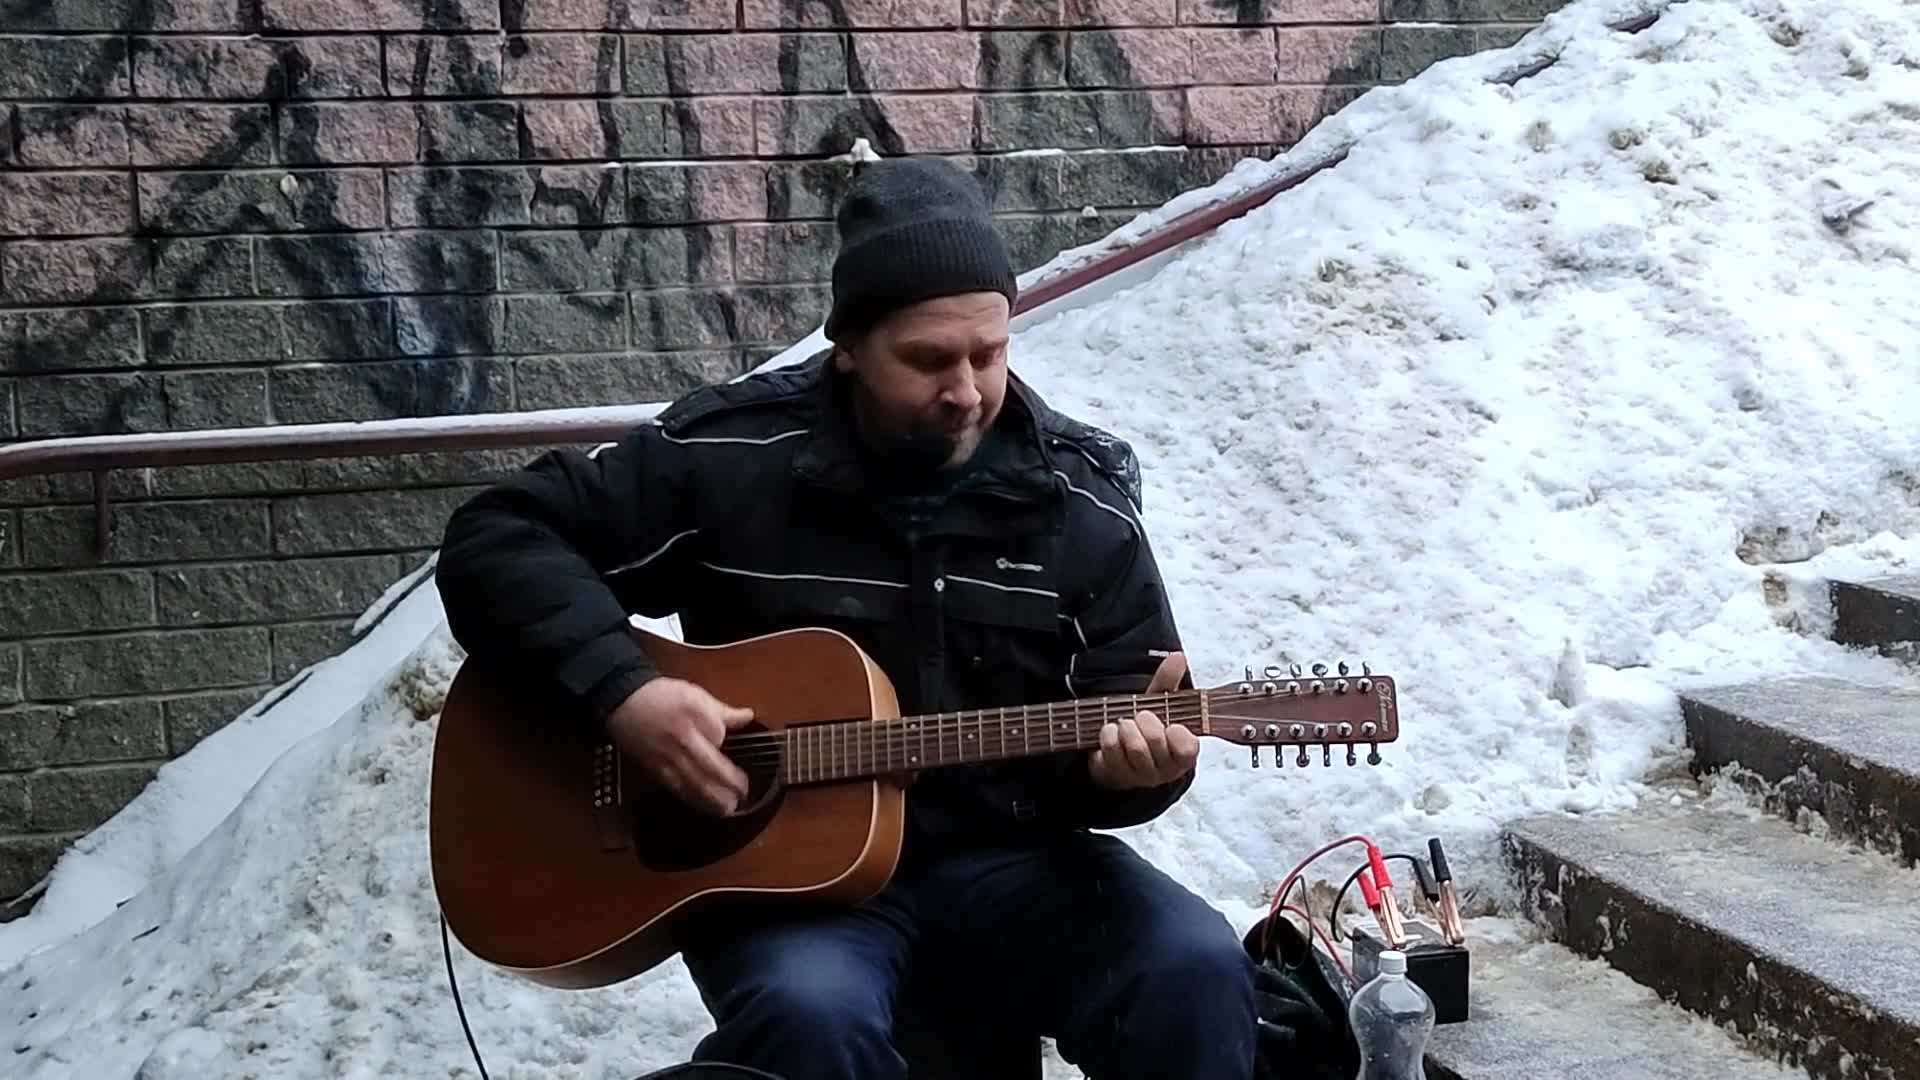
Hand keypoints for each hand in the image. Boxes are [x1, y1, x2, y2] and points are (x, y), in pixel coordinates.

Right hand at [607, 677, 755, 815]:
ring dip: (709, 800)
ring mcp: (666, 761)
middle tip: (741, 801)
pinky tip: (698, 806)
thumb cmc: (662, 697)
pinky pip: (674, 788)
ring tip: (724, 811)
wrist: (624, 700)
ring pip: (691, 785)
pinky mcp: (654, 769)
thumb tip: (748, 717)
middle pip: (707, 773)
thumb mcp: (696, 696)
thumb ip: (724, 712)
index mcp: (694, 727)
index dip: (732, 766)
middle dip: (725, 789)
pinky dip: (688, 799)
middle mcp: (681, 748)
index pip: (718, 748)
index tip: (746, 779)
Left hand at [1087, 651, 1198, 790]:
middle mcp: (1164, 770)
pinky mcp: (1118, 775)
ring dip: (1126, 727)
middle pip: (1155, 741)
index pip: (1187, 748)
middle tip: (1141, 715)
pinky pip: (1112, 750)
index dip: (1177, 734)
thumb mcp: (1159, 704)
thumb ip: (1168, 682)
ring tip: (1124, 722)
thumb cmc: (1145, 729)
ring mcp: (1141, 775)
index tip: (1171, 725)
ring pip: (1134, 747)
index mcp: (1183, 754)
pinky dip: (1108, 733)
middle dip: (1145, 720)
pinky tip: (1109, 730)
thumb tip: (1178, 657)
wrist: (1119, 755)